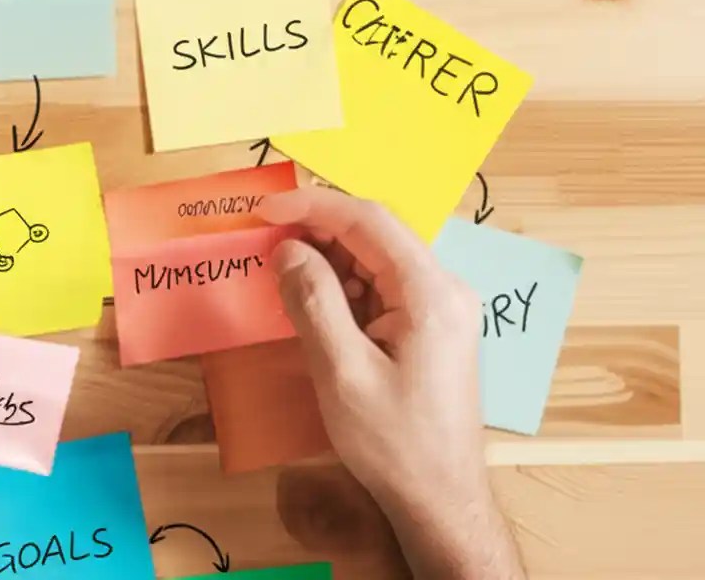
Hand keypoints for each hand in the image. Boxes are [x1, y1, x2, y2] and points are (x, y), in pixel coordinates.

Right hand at [259, 188, 522, 579]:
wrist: (440, 498)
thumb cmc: (393, 441)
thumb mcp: (342, 372)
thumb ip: (314, 303)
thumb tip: (287, 251)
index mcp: (430, 292)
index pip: (369, 221)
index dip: (313, 206)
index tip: (263, 211)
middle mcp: (443, 289)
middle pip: (374, 235)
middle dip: (316, 230)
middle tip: (262, 241)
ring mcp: (440, 309)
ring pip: (375, 261)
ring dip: (327, 259)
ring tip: (279, 273)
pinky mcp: (429, 329)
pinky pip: (381, 289)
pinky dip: (343, 287)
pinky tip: (312, 302)